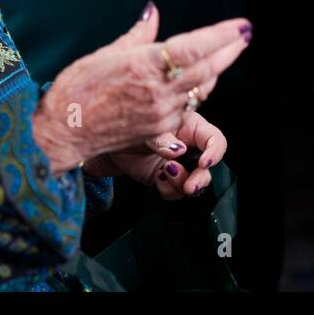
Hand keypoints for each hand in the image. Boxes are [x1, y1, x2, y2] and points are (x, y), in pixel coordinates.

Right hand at [32, 3, 250, 172]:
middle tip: (245, 34)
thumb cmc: (76, 89)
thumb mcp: (105, 54)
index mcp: (144, 66)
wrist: (62, 133)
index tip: (241, 25)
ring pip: (201, 89)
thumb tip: (153, 10)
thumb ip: (138, 34)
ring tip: (229, 51)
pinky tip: (203, 79)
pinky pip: (188, 107)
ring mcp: (161, 113)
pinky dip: (198, 90)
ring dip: (217, 69)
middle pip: (207, 69)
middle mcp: (158, 91)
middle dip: (230, 50)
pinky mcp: (159, 130)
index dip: (221, 36)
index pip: (194, 47)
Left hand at [86, 111, 227, 199]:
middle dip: (201, 178)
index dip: (215, 151)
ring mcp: (176, 163)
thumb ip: (162, 139)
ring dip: (183, 185)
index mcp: (189, 125)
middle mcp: (187, 145)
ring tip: (165, 177)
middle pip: (208, 164)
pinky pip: (175, 191)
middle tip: (189, 187)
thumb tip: (179, 152)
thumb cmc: (123, 123)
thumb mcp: (145, 127)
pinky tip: (157, 181)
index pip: (214, 138)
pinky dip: (169, 191)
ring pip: (195, 181)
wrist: (98, 141)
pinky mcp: (163, 178)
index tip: (204, 163)